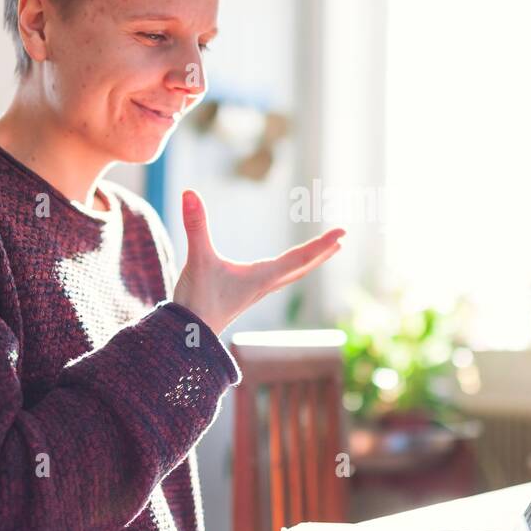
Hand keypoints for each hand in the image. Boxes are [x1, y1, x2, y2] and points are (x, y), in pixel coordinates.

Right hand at [171, 189, 344, 336]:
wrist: (188, 337)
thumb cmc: (196, 301)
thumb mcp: (197, 259)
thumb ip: (195, 226)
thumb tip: (189, 193)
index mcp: (263, 276)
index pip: (301, 257)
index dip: (322, 243)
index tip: (343, 232)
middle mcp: (265, 284)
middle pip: (303, 267)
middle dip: (322, 252)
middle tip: (341, 238)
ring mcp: (257, 291)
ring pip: (292, 274)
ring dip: (310, 261)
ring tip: (325, 251)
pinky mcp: (246, 295)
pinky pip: (278, 278)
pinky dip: (291, 269)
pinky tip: (285, 268)